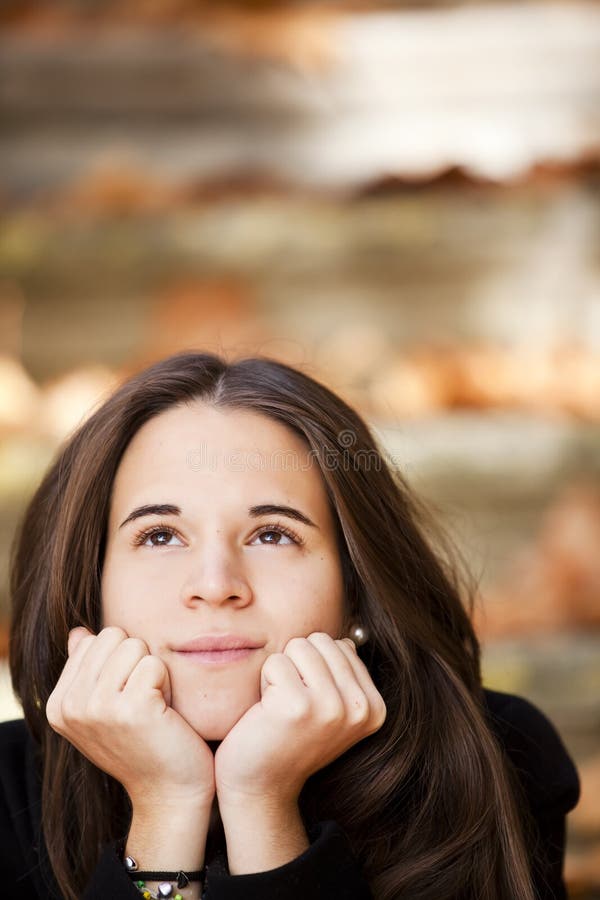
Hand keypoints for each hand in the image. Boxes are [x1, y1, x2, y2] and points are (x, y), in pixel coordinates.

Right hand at [46, 625, 215, 808]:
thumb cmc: (142, 743)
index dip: (120, 662)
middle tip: (143, 700)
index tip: (125, 698)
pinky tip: (164, 713)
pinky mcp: (131, 709)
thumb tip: (79, 632)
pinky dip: (167, 683)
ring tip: (153, 706)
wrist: (168, 792)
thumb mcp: (104, 707)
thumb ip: (89, 668)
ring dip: (152, 671)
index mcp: (58, 704)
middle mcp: (70, 706)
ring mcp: (98, 708)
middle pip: (114, 636)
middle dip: (136, 660)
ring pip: (134, 645)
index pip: (94, 640)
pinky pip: (155, 663)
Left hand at [214, 632, 386, 806]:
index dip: (315, 667)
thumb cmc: (291, 738)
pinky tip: (267, 712)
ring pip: (299, 646)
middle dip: (298, 664)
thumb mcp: (331, 708)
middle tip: (292, 703)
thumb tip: (348, 640)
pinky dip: (264, 682)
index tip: (311, 704)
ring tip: (281, 706)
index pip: (341, 645)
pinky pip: (276, 662)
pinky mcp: (298, 706)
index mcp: (374, 707)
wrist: (261, 784)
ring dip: (281, 671)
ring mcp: (331, 707)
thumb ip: (344, 674)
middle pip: (320, 640)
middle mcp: (359, 709)